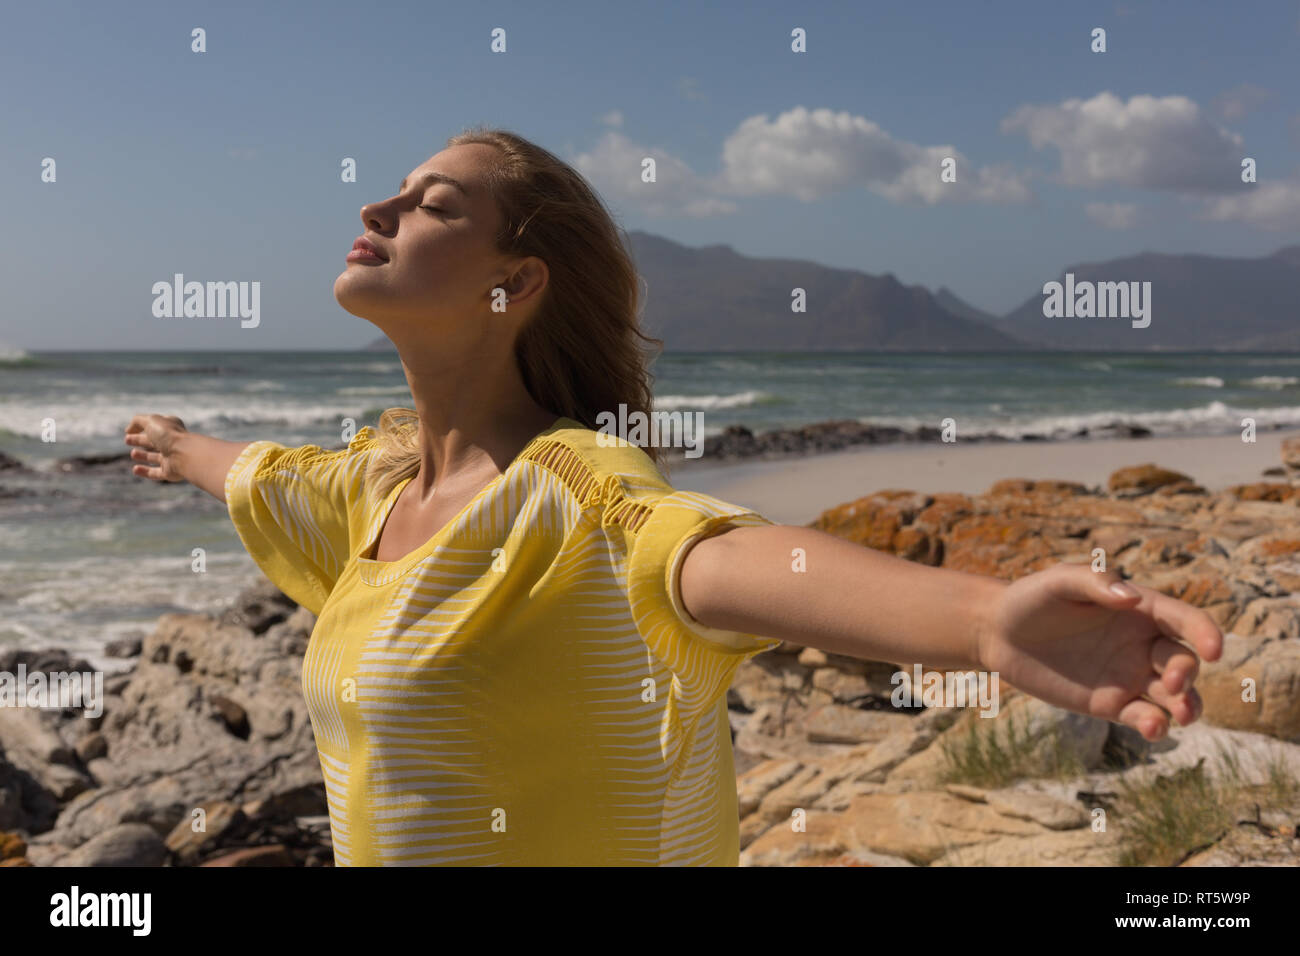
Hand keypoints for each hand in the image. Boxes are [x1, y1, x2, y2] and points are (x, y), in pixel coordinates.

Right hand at [124, 413, 188, 481]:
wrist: (184, 454)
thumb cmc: (169, 435)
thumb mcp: (151, 421)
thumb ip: (138, 421)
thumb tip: (129, 430)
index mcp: (171, 428)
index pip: (155, 426)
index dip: (142, 427)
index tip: (129, 430)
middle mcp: (172, 443)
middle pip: (155, 441)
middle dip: (141, 440)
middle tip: (127, 440)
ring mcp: (172, 458)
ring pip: (156, 457)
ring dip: (144, 456)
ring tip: (133, 453)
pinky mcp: (170, 472)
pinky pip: (156, 473)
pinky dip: (145, 472)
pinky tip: (135, 469)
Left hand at [978, 562, 1222, 741]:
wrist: (998, 633)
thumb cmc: (1032, 598)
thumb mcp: (1059, 581)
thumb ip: (1095, 582)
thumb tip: (1130, 597)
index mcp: (1141, 609)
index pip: (1186, 621)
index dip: (1206, 634)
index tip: (1213, 650)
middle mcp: (1143, 644)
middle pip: (1184, 662)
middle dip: (1187, 674)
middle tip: (1172, 682)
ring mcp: (1130, 676)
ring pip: (1175, 697)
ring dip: (1186, 707)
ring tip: (1177, 716)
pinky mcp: (1111, 705)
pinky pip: (1145, 718)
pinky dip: (1155, 725)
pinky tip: (1151, 727)